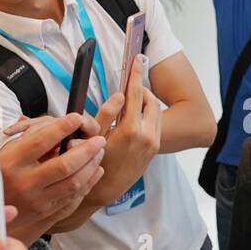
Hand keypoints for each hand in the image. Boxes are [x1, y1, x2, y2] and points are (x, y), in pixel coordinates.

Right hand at [0, 114, 106, 234]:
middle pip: (64, 165)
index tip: (76, 118)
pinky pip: (74, 196)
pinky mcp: (46, 212)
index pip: (41, 142)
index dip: (62, 128)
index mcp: (11, 163)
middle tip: (99, 139)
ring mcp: (37, 200)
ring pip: (74, 183)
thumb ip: (32, 140)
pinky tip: (95, 169)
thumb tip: (61, 126)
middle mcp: (24, 183)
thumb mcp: (7, 152)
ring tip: (99, 152)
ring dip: (91, 165)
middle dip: (87, 150)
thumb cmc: (1, 173)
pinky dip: (89, 181)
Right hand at [83, 55, 160, 205]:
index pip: (136, 94)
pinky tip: (132, 118)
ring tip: (128, 103)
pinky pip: (155, 124)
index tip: (137, 59)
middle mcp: (147, 136)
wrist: (106, 189)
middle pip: (151, 100)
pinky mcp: (155, 149)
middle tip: (128, 87)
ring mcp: (153, 143)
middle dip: (141, 90)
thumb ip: (107, 112)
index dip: (135, 74)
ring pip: (155, 112)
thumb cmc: (95, 162)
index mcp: (131, 130)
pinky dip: (147, 115)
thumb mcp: (95, 135)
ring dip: (145, 102)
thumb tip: (119, 95)